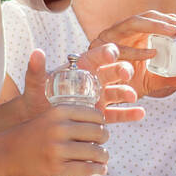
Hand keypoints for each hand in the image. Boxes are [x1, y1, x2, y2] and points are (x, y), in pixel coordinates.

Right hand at [4, 51, 110, 175]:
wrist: (3, 155)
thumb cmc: (29, 136)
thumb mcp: (47, 118)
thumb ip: (69, 118)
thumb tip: (99, 125)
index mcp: (59, 112)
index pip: (95, 115)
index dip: (101, 123)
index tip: (100, 128)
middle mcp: (59, 129)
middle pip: (98, 133)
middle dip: (103, 139)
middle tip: (101, 144)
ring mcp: (58, 150)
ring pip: (95, 152)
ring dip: (103, 156)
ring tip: (102, 159)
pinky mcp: (56, 170)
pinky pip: (87, 169)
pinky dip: (97, 170)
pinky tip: (100, 170)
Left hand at [15, 48, 141, 124]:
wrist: (38, 122)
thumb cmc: (36, 99)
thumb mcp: (35, 84)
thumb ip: (36, 70)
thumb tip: (36, 53)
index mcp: (81, 68)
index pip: (97, 56)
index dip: (106, 53)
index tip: (111, 55)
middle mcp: (94, 80)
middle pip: (112, 71)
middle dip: (121, 70)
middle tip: (125, 73)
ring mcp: (100, 97)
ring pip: (118, 91)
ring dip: (127, 91)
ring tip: (132, 95)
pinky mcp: (102, 115)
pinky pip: (118, 113)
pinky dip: (130, 113)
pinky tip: (140, 114)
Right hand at [89, 10, 175, 99]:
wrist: (97, 97)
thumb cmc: (124, 84)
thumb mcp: (152, 82)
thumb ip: (171, 78)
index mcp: (139, 34)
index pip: (162, 21)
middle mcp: (125, 31)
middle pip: (150, 16)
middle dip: (170, 21)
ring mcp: (110, 36)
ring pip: (132, 22)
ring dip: (154, 25)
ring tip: (173, 32)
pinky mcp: (97, 46)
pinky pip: (117, 44)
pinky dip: (134, 49)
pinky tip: (152, 53)